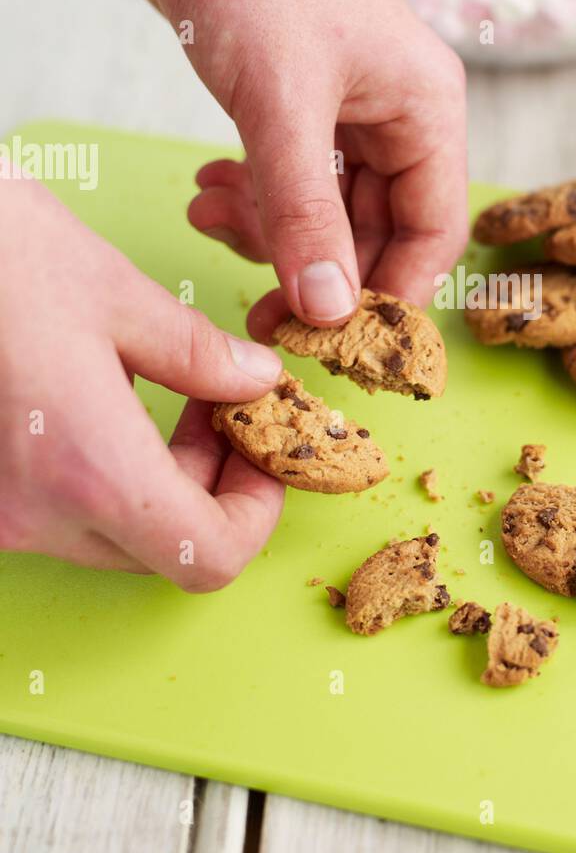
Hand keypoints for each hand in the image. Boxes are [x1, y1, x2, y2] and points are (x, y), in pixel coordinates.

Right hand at [0, 180, 285, 590]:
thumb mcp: (116, 293)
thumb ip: (198, 355)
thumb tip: (255, 382)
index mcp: (89, 469)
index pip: (206, 559)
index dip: (255, 514)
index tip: (264, 449)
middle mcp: (34, 513)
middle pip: (161, 550)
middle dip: (211, 485)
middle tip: (223, 405)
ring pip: (109, 534)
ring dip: (158, 479)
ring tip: (168, 391)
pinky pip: (57, 510)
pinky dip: (100, 474)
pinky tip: (103, 400)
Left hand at [91, 0, 468, 340]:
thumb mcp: (280, 104)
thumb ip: (306, 213)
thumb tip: (331, 309)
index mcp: (424, 103)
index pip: (435, 229)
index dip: (392, 292)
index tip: (338, 339)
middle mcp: (392, 106)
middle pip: (376, 225)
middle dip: (318, 265)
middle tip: (261, 304)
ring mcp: (337, 100)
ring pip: (321, 203)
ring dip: (270, 228)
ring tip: (211, 218)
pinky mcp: (284, 93)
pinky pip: (280, 172)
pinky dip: (247, 192)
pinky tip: (206, 188)